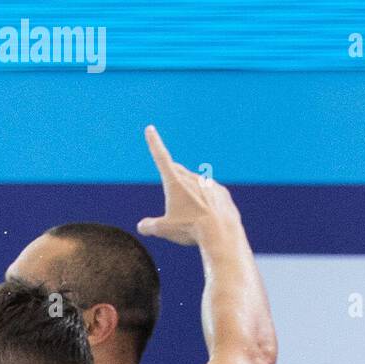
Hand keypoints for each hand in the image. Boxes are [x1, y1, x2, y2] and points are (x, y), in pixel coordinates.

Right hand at [136, 125, 239, 247]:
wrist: (220, 233)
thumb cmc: (189, 229)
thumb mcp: (163, 230)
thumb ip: (149, 226)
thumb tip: (143, 225)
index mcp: (175, 183)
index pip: (161, 158)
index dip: (154, 143)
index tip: (150, 129)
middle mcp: (192, 179)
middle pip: (177, 172)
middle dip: (171, 177)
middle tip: (169, 189)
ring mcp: (209, 185)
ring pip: (194, 184)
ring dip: (189, 194)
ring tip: (189, 215)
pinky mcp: (221, 193)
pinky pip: (209, 194)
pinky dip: (204, 202)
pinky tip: (205, 216)